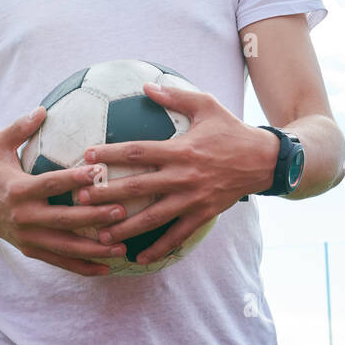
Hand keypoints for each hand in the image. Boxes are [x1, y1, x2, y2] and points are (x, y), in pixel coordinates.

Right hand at [0, 106, 129, 275]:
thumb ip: (19, 127)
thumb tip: (42, 108)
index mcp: (18, 190)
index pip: (50, 184)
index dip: (74, 179)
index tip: (98, 171)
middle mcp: (24, 217)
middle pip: (64, 219)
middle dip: (94, 216)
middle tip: (121, 210)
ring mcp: (28, 238)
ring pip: (66, 247)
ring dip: (95, 248)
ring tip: (123, 245)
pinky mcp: (32, 251)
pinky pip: (61, 262)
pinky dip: (83, 267)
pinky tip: (107, 268)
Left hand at [76, 82, 277, 264]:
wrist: (264, 160)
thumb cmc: (231, 130)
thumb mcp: (207, 105)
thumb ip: (176, 96)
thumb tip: (146, 85)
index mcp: (181, 149)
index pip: (138, 152)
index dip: (111, 154)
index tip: (88, 156)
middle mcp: (184, 176)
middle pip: (139, 187)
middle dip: (108, 193)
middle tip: (81, 198)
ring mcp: (193, 199)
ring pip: (153, 216)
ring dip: (126, 226)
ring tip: (100, 233)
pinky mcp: (203, 214)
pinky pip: (178, 235)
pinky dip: (159, 248)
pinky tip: (138, 258)